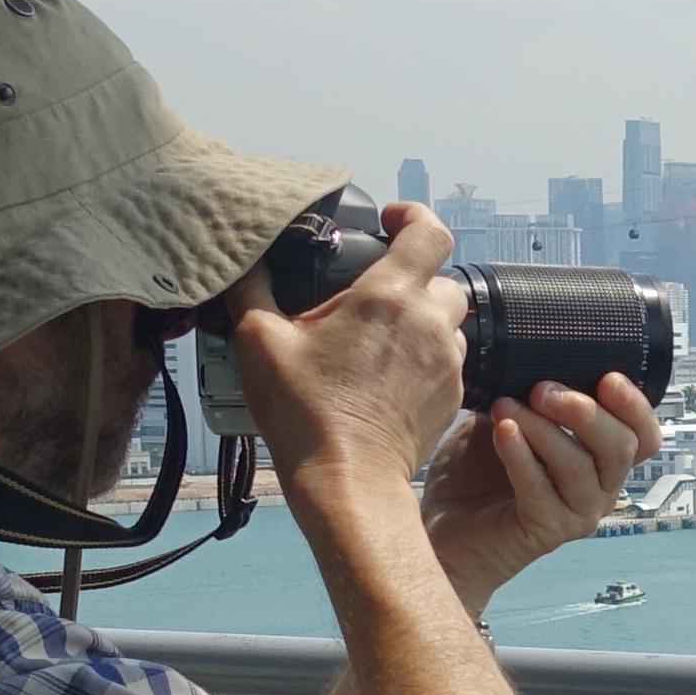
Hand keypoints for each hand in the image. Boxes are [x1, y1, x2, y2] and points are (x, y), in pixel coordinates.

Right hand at [226, 204, 469, 510]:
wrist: (347, 479)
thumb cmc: (306, 414)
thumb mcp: (259, 340)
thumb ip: (251, 288)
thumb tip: (243, 260)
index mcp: (389, 296)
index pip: (429, 230)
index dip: (413, 215)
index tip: (391, 220)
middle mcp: (430, 323)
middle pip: (442, 276)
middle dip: (415, 275)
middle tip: (375, 290)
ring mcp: (447, 361)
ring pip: (451, 320)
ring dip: (423, 318)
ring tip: (380, 336)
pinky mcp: (452, 396)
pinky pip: (449, 360)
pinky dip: (426, 357)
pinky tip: (389, 374)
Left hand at [420, 370, 660, 606]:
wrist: (441, 527)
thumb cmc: (474, 472)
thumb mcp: (506, 416)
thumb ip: (526, 389)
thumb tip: (522, 340)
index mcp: (600, 459)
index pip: (643, 436)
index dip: (636, 407)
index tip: (608, 377)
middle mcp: (599, 489)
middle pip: (622, 448)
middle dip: (585, 412)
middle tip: (543, 389)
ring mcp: (575, 514)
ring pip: (581, 468)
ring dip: (545, 430)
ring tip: (507, 406)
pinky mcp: (545, 532)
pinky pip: (541, 491)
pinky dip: (521, 456)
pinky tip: (502, 430)